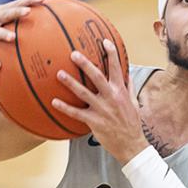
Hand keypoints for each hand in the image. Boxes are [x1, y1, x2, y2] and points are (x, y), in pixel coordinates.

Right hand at [0, 0, 43, 71]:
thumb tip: (54, 29)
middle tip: (28, 12)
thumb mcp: (11, 30)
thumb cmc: (1, 39)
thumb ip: (27, 27)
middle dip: (16, 12)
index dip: (29, 0)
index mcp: (2, 12)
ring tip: (12, 38)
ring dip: (3, 34)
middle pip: (5, 13)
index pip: (17, 3)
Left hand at [52, 40, 147, 163]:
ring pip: (84, 93)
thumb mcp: (134, 103)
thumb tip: (128, 73)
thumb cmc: (132, 123)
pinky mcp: (94, 122)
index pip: (117, 68)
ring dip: (70, 83)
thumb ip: (129, 87)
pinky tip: (54, 101)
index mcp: (121, 91)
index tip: (105, 41)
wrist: (131, 145)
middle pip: (97, 77)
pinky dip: (65, 107)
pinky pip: (76, 113)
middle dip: (85, 64)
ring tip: (59, 74)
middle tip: (73, 54)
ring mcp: (102, 110)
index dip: (111, 54)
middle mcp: (111, 98)